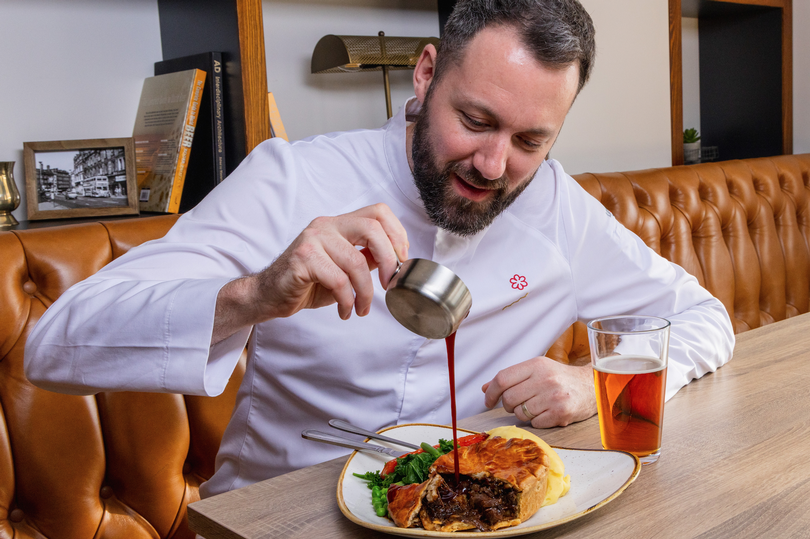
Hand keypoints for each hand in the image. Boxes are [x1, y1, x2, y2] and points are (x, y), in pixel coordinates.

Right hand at [213, 203, 407, 342]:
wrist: (269, 295)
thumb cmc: (308, 283)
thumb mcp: (344, 269)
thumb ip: (366, 259)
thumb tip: (396, 262)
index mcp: (339, 223)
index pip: (378, 212)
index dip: (397, 234)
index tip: (400, 261)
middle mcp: (326, 225)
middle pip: (372, 228)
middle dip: (388, 260)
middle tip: (389, 285)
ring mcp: (313, 239)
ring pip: (356, 262)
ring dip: (365, 292)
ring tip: (361, 309)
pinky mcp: (302, 259)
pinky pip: (338, 280)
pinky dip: (347, 301)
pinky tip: (345, 311)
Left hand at [481, 356, 595, 427]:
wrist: (592, 386)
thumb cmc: (560, 378)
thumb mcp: (536, 370)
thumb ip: (511, 378)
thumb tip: (486, 388)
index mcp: (536, 364)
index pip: (502, 378)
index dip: (491, 392)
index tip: (488, 401)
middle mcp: (545, 379)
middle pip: (509, 399)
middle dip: (509, 405)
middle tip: (519, 403)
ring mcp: (554, 396)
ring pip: (520, 414)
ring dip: (524, 414)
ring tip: (537, 407)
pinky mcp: (561, 413)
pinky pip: (535, 423)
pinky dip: (537, 421)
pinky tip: (547, 413)